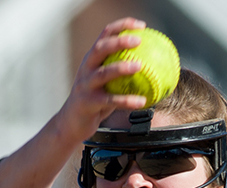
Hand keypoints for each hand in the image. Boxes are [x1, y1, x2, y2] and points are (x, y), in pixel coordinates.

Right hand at [53, 19, 152, 138]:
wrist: (72, 122)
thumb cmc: (95, 101)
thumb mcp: (106, 82)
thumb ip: (122, 72)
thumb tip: (154, 66)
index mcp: (92, 59)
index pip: (105, 35)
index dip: (122, 26)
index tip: (141, 26)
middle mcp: (86, 68)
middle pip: (100, 49)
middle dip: (119, 41)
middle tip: (138, 40)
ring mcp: (85, 85)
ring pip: (103, 73)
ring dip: (121, 68)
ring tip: (140, 66)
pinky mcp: (88, 103)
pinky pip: (110, 101)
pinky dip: (127, 100)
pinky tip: (142, 101)